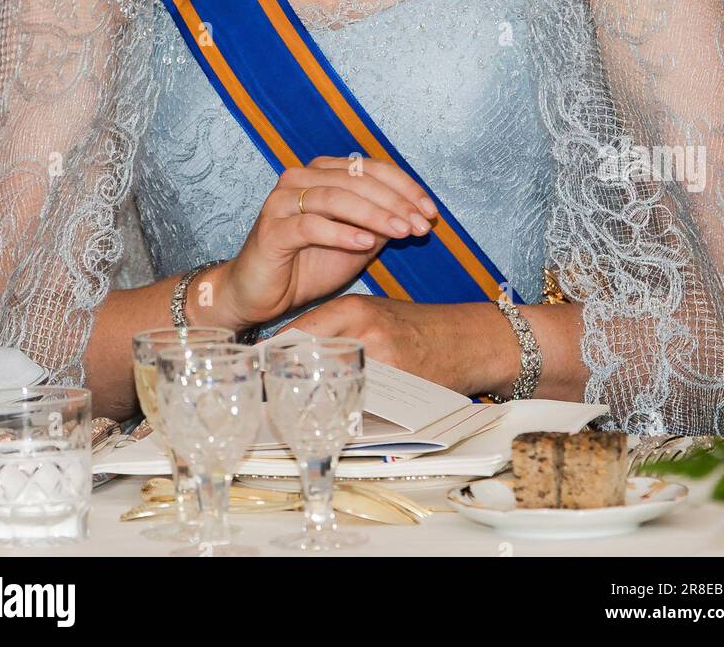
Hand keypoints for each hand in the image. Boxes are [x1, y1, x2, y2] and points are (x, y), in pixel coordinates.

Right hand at [211, 156, 437, 331]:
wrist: (260, 295)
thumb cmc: (307, 266)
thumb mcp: (355, 243)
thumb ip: (380, 224)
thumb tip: (417, 214)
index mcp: (322, 174)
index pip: (370, 168)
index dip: (405, 187)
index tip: (431, 211)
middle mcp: (301, 179)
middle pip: (357, 179)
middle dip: (395, 202)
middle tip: (421, 225)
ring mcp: (283, 201)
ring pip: (335, 197)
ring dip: (374, 214)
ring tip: (402, 231)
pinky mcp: (271, 228)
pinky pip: (311, 225)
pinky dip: (341, 232)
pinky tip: (365, 242)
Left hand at [276, 293, 517, 396]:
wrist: (466, 340)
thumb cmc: (415, 325)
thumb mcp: (374, 310)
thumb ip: (337, 323)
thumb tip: (292, 344)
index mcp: (354, 308)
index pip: (299, 332)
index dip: (274, 353)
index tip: (257, 366)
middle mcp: (364, 333)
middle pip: (309, 362)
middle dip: (288, 379)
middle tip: (267, 392)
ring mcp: (380, 364)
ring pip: (331, 386)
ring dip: (313, 398)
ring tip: (293, 406)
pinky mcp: (396, 391)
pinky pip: (359, 405)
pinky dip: (344, 411)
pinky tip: (335, 415)